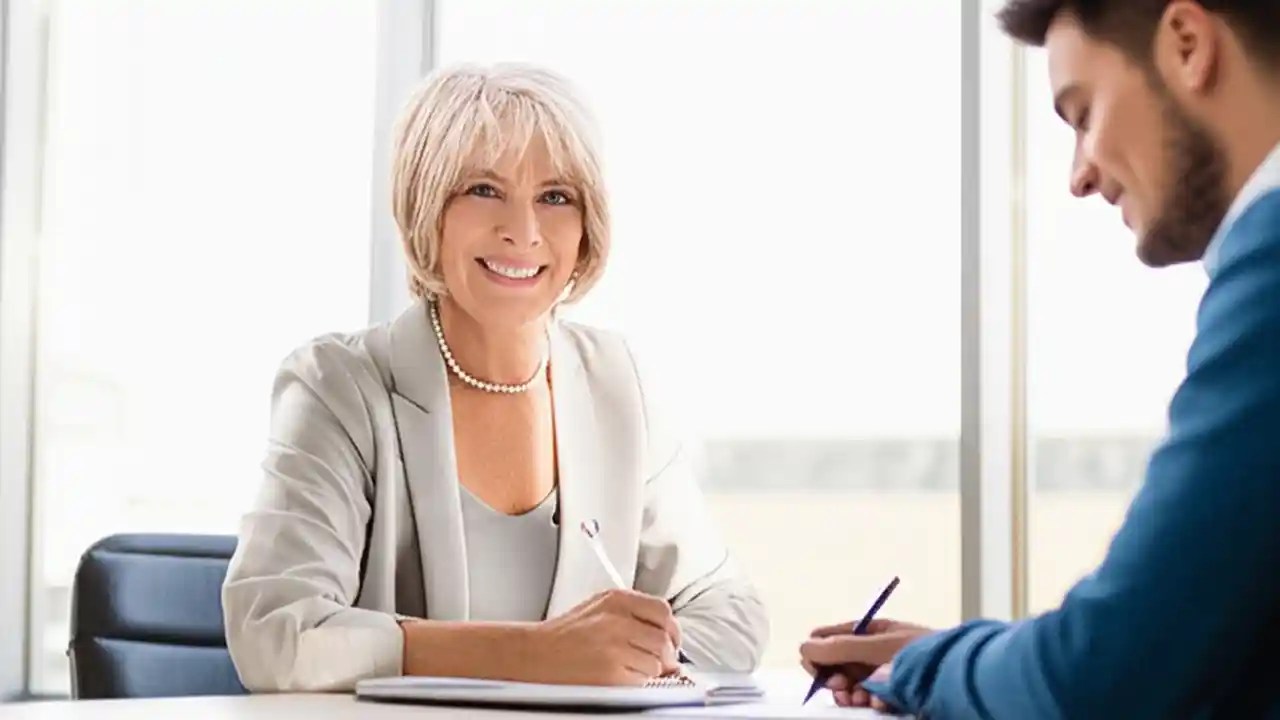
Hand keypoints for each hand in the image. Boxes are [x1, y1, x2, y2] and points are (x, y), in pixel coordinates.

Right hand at [527, 589, 680, 685]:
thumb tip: (664, 633)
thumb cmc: (562, 637)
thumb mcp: (597, 609)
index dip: (671, 629)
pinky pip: (643, 680)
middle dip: (666, 654)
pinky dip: (639, 684)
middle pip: (664, 637)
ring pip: (657, 661)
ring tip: (632, 670)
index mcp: (616, 600)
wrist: (533, 656)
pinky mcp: (611, 672)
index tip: (670, 640)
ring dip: (652, 671)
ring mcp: (615, 646)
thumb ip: (631, 614)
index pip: (662, 610)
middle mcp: (618, 619)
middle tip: (660, 662)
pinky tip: (621, 679)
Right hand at [799, 618, 931, 707]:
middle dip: (833, 677)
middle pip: (837, 664)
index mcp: (871, 632)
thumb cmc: (920, 653)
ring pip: (850, 685)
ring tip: (859, 697)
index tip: (816, 668)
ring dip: (849, 693)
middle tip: (838, 687)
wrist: (957, 676)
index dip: (819, 653)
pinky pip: (868, 698)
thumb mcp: (877, 646)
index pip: (831, 638)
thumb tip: (804, 647)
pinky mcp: (891, 694)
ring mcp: (882, 673)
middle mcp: (874, 651)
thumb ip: (839, 647)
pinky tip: (876, 702)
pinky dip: (868, 701)